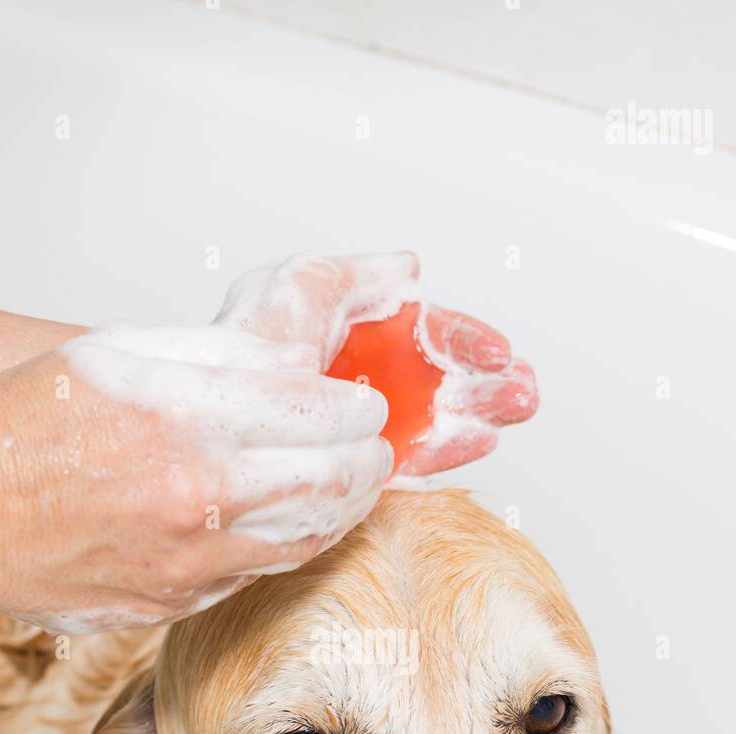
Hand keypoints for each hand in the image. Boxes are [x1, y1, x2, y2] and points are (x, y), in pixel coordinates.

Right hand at [0, 324, 390, 631]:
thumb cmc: (21, 431)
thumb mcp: (118, 353)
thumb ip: (218, 357)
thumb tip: (293, 365)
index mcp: (188, 422)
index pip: (322, 414)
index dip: (357, 407)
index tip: (362, 403)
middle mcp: (200, 498)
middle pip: (335, 483)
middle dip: (368, 459)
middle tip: (372, 445)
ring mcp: (191, 561)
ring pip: (310, 539)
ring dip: (343, 509)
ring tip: (346, 483)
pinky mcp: (176, 603)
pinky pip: (260, 573)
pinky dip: (291, 545)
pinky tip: (290, 522)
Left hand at [217, 252, 538, 473]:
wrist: (213, 420)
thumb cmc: (240, 348)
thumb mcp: (297, 289)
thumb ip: (354, 278)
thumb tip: (408, 268)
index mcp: (350, 332)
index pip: (420, 332)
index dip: (462, 340)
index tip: (499, 352)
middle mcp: (359, 376)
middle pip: (437, 377)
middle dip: (484, 381)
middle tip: (522, 392)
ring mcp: (357, 423)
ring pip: (431, 417)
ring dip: (476, 413)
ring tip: (513, 413)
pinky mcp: (352, 464)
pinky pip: (405, 458)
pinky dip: (443, 450)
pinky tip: (475, 442)